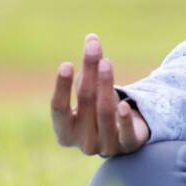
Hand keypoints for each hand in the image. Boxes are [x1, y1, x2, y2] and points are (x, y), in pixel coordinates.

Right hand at [50, 32, 149, 155]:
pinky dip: (124, 119)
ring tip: (106, 62)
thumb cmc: (98, 112)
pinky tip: (124, 104)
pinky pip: (125, 133)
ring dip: (106, 85)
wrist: (125, 136)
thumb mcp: (90, 93)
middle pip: (86, 102)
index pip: (58, 109)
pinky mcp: (127, 147)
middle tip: (93, 48)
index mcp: (65, 133)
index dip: (62, 87)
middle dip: (89, 72)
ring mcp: (105, 147)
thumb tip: (92, 37)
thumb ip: (88, 71)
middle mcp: (83, 143)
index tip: (66, 63)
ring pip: (105, 112)